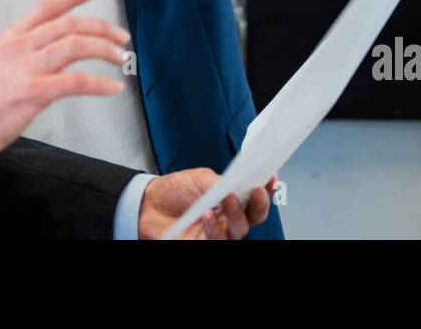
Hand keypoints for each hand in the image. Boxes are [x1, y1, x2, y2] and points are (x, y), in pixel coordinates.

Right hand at [0, 0, 126, 162]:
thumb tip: (52, 63)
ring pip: (76, 45)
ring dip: (105, 50)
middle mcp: (20, 47)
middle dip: (102, 27)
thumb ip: (23, 58)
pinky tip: (112, 88)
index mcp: (10, 38)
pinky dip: (99, 83)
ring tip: (121, 58)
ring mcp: (27, 67)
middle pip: (70, 24)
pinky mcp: (34, 91)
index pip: (47, 8)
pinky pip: (76, 81)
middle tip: (121, 36)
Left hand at [138, 169, 276, 239]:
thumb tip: (236, 184)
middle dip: (260, 204)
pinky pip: (219, 240)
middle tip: (256, 191)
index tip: (272, 177)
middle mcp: (229, 217)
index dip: (267, 188)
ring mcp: (219, 232)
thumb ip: (219, 182)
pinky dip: (214, 227)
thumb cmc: (175, 190)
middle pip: (255, 216)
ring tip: (226, 199)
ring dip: (236, 215)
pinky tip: (206, 215)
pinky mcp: (206, 243)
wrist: (148, 204)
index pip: (255, 196)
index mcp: (232, 197)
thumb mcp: (199, 178)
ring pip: (240, 230)